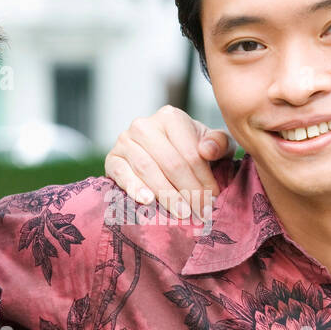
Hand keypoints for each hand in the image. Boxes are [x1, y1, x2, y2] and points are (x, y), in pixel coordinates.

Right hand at [103, 105, 233, 222]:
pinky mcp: (112, 159)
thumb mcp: (213, 143)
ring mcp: (125, 141)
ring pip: (148, 169)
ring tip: (182, 212)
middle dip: (188, 191)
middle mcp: (144, 125)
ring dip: (166, 194)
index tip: (213, 199)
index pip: (190, 153)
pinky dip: (134, 188)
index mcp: (171, 117)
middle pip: (170, 163)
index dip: (204, 179)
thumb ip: (218, 144)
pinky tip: (147, 201)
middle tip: (200, 212)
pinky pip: (122, 174)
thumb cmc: (192, 149)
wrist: (164, 155)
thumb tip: (207, 150)